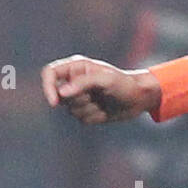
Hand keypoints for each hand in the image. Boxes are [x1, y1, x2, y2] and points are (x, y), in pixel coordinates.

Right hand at [41, 57, 160, 124]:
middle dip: (77, 100)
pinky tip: (105, 111)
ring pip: (70, 110)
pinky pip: (81, 119)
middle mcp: (74, 82)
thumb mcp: (105, 79)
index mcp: (75, 68)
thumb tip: (61, 93)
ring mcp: (80, 97)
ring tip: (102, 102)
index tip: (55, 102)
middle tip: (94, 96)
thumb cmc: (124, 84)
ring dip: (87, 109)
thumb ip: (82, 83)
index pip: (50, 73)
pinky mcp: (87, 111)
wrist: (140, 99)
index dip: (48, 87)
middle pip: (59, 95)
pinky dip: (94, 117)